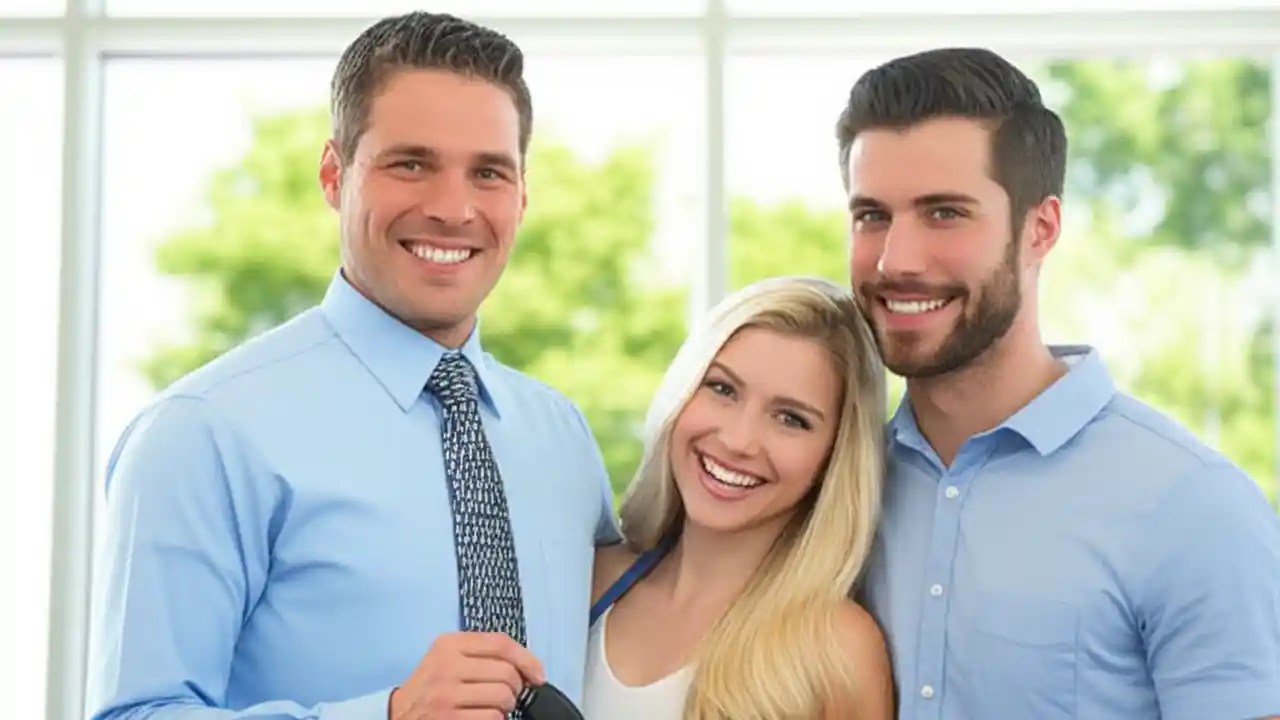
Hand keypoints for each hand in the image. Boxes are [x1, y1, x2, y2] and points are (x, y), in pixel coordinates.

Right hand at [388, 632, 545, 719]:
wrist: (398, 714)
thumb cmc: (432, 685)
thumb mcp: (448, 657)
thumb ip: (482, 653)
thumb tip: (529, 667)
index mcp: (449, 644)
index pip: (501, 643)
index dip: (527, 659)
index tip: (538, 675)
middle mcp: (446, 666)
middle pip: (506, 673)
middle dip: (516, 688)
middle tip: (508, 694)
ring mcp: (446, 695)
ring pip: (503, 697)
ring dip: (506, 706)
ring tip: (494, 706)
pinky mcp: (448, 719)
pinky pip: (493, 718)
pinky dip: (496, 719)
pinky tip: (484, 717)